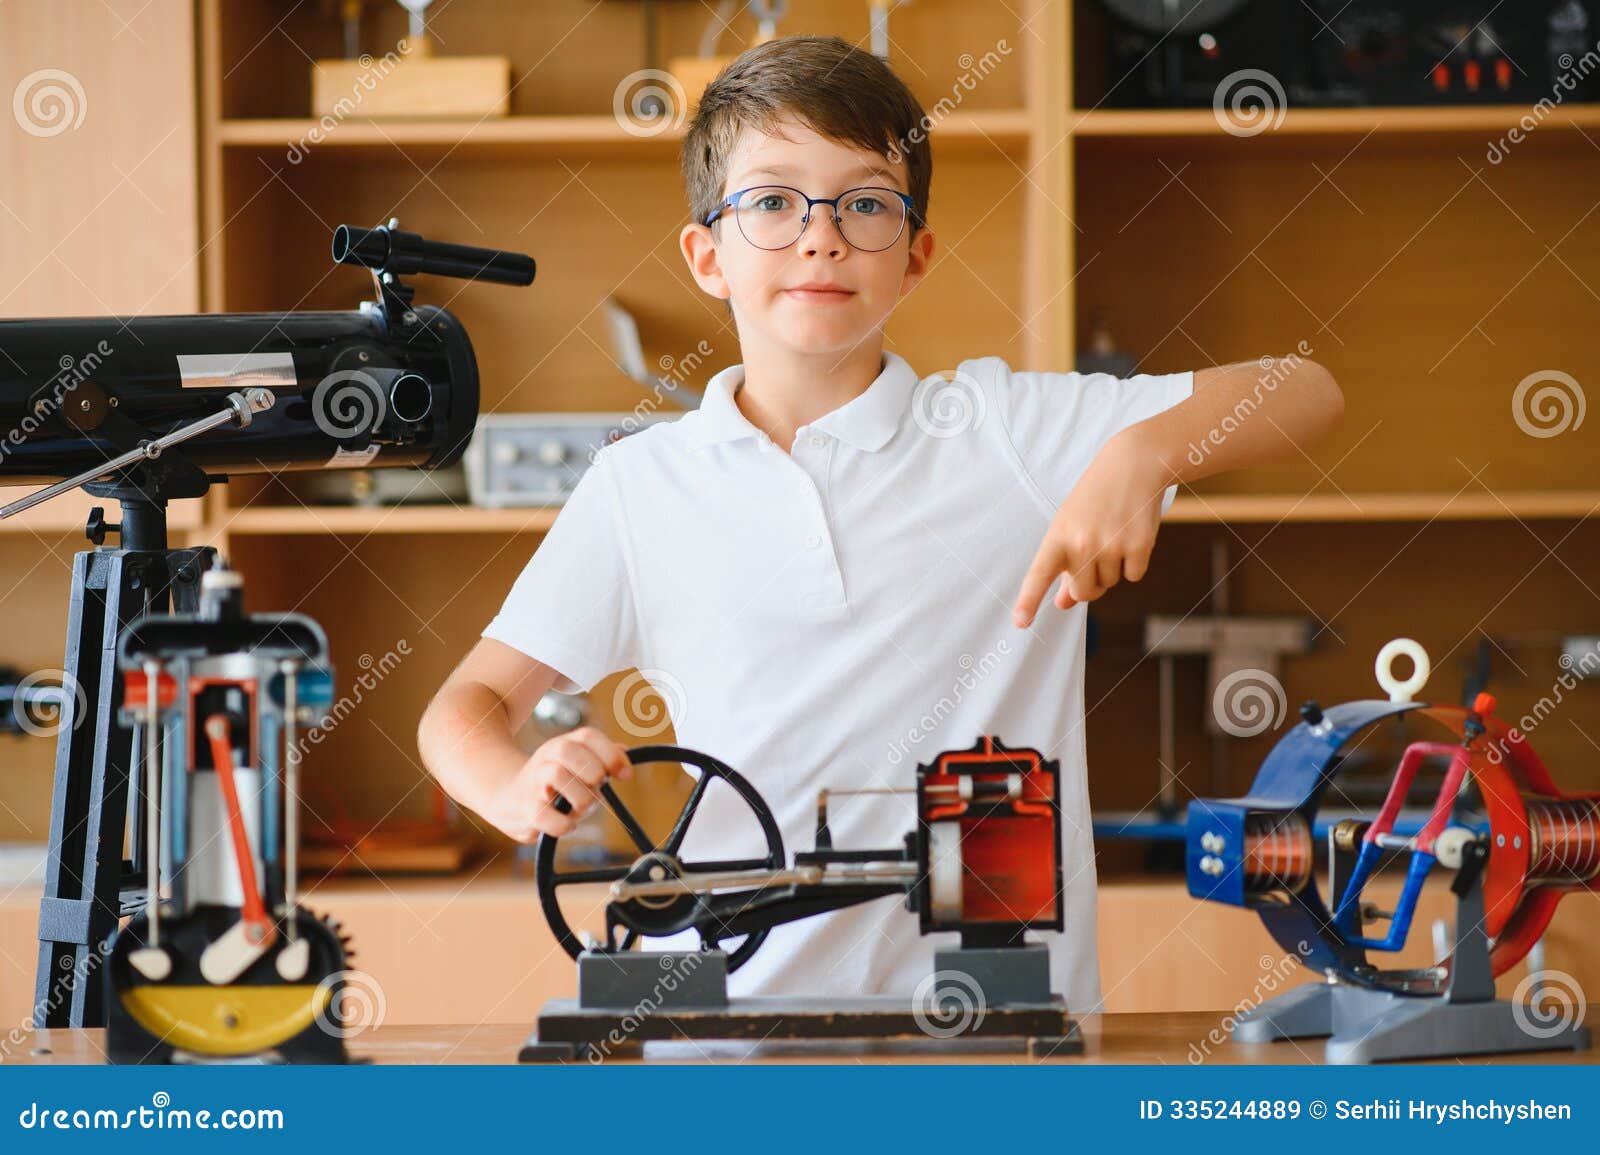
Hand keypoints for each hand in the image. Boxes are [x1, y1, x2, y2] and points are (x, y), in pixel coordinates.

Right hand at [482, 726, 631, 842]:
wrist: (508, 799)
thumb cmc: (553, 784)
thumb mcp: (576, 766)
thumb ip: (600, 758)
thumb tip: (625, 751)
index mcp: (563, 745)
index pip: (588, 736)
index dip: (610, 753)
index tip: (625, 775)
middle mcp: (547, 758)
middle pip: (568, 750)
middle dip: (593, 770)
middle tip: (599, 787)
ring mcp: (534, 782)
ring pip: (557, 776)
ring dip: (581, 798)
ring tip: (581, 808)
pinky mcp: (527, 809)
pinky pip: (547, 816)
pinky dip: (564, 825)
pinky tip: (568, 823)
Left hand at [1012, 431, 1169, 627]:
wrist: (1132, 465)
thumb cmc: (1095, 500)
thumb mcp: (1071, 526)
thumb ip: (1065, 566)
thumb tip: (1063, 603)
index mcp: (1058, 537)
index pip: (1039, 574)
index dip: (1029, 601)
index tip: (1020, 623)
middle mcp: (1082, 543)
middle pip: (1084, 592)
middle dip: (1091, 583)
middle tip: (1096, 551)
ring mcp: (1111, 545)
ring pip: (1110, 583)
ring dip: (1113, 567)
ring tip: (1113, 533)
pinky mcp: (1139, 546)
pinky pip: (1134, 576)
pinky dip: (1134, 563)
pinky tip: (1132, 535)